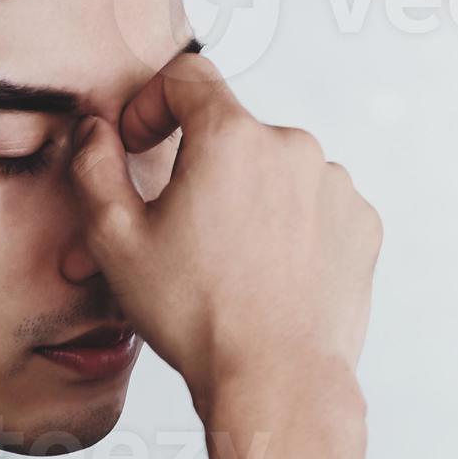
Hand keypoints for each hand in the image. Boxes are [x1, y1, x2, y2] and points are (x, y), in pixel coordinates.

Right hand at [68, 53, 378, 411]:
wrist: (277, 381)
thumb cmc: (199, 317)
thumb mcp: (116, 241)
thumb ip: (95, 168)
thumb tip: (97, 132)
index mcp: (231, 137)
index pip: (187, 77)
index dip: (153, 103)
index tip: (142, 144)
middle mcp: (293, 146)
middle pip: (234, 132)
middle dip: (203, 167)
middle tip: (184, 232)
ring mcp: (336, 185)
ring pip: (277, 171)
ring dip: (250, 198)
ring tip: (231, 262)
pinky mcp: (362, 223)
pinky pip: (316, 205)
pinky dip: (292, 227)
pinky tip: (270, 274)